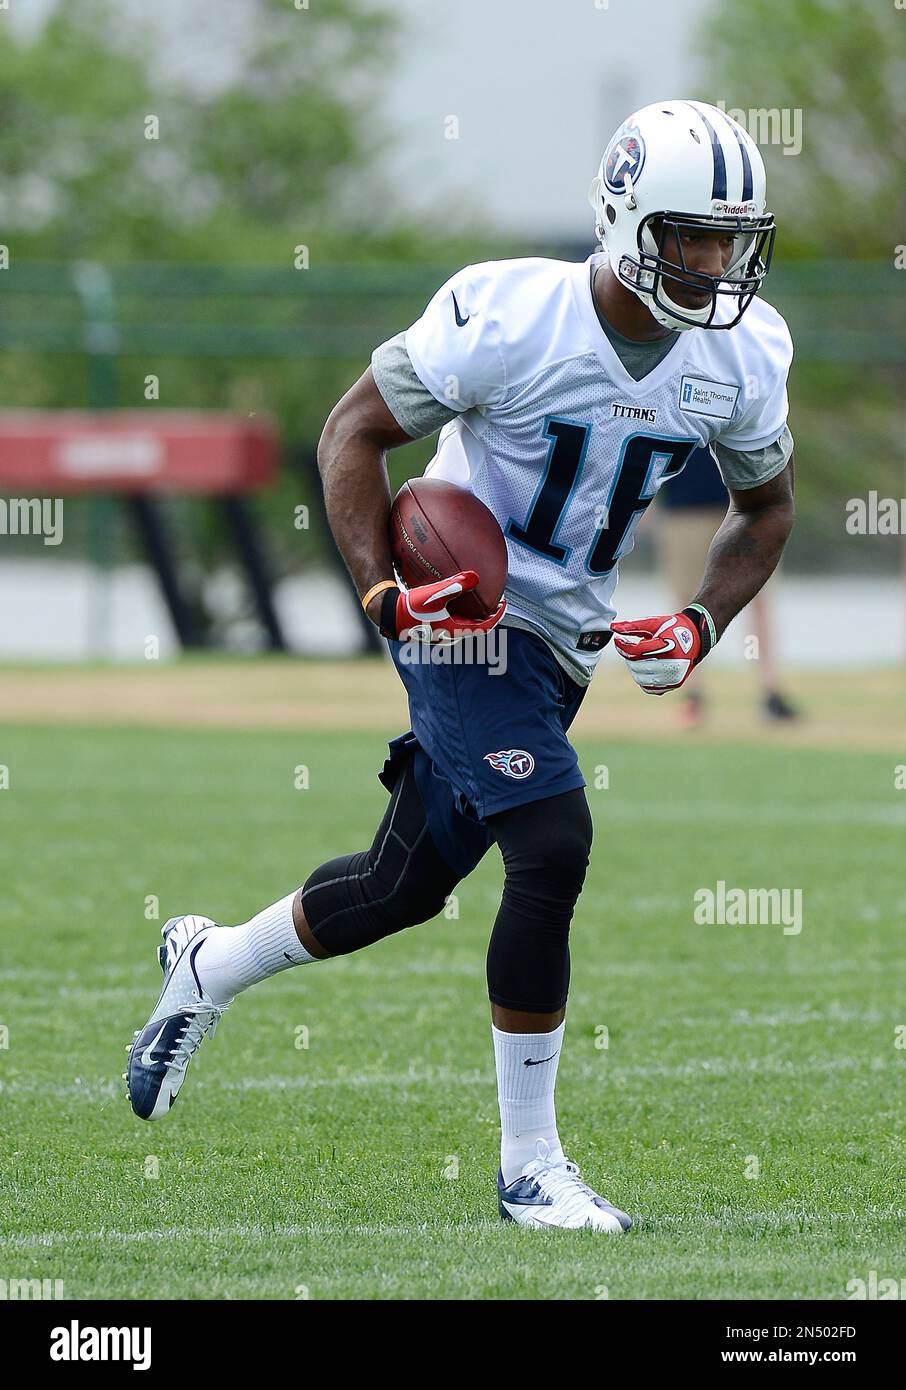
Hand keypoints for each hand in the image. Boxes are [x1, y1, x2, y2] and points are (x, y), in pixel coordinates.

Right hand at [379, 571, 505, 641]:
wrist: (388, 614)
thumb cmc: (411, 606)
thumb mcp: (434, 593)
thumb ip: (456, 585)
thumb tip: (476, 577)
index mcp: (454, 630)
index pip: (483, 627)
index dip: (496, 617)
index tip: (504, 605)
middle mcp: (448, 635)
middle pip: (475, 628)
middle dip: (486, 616)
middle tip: (494, 604)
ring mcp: (439, 634)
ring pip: (463, 627)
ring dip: (472, 616)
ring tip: (477, 603)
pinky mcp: (430, 629)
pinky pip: (451, 622)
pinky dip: (459, 614)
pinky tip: (453, 601)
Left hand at [610, 609, 708, 694]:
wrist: (696, 637)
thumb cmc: (672, 628)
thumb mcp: (653, 623)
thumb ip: (632, 626)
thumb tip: (612, 627)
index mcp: (667, 647)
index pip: (635, 651)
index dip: (622, 646)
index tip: (618, 640)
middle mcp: (672, 664)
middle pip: (636, 666)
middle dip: (629, 657)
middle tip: (633, 648)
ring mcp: (673, 677)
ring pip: (640, 678)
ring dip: (635, 668)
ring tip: (641, 657)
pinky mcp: (674, 684)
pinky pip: (650, 688)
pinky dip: (644, 679)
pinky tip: (647, 667)